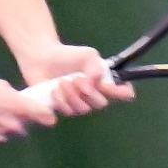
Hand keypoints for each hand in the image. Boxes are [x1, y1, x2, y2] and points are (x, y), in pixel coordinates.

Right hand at [0, 73, 58, 148]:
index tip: (43, 116)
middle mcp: (11, 125)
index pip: (46, 118)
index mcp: (17, 107)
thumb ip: (14, 98)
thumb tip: (20, 106)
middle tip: (0, 111)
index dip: (46, 117)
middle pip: (22, 128)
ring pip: (4, 136)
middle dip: (15, 122)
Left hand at [17, 43, 136, 115]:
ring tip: (62, 82)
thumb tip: (94, 84)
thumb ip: (97, 68)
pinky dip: (61, 100)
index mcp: (105, 82)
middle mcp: (94, 95)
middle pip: (101, 104)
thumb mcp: (88, 56)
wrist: (42, 59)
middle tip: (76, 78)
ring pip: (83, 109)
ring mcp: (80, 104)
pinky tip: (54, 90)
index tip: (111, 86)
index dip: (123, 93)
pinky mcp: (64, 108)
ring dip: (72, 95)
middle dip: (88, 92)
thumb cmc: (68, 56)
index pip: (124, 93)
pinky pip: (68, 112)